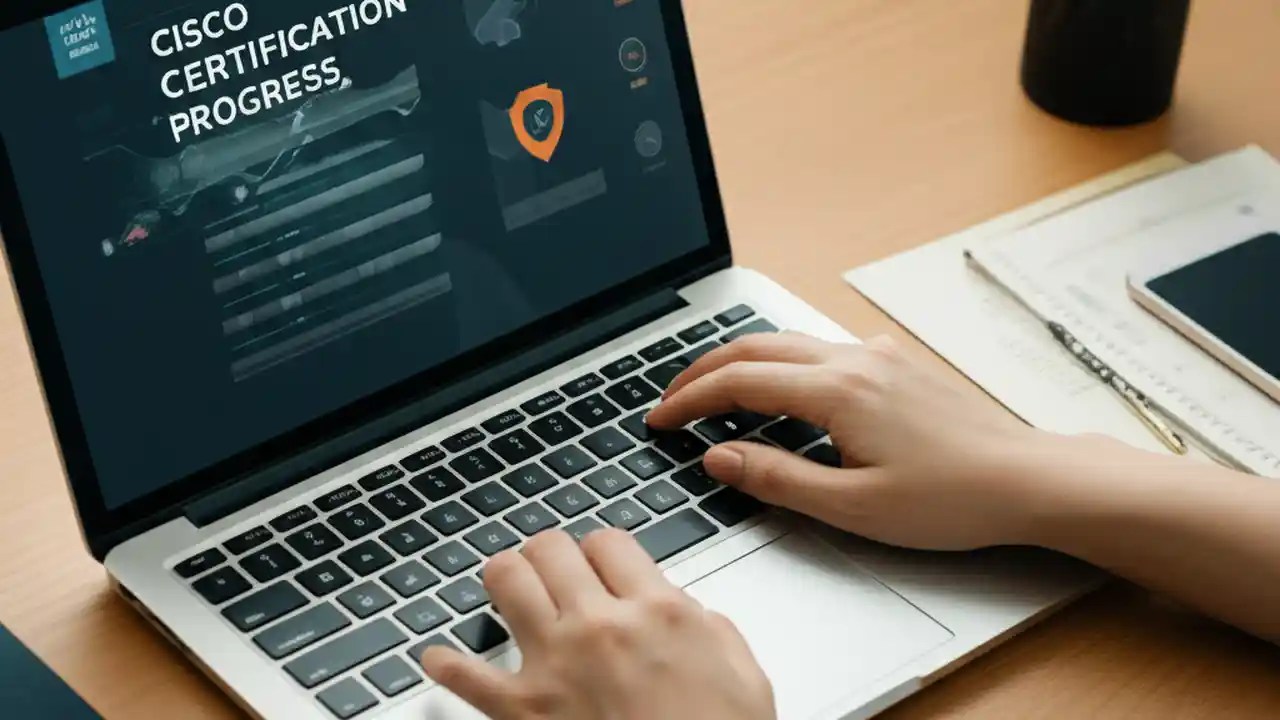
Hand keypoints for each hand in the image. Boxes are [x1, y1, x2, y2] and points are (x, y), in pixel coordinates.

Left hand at [420, 530, 775, 719]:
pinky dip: (446, 665)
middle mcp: (601, 626)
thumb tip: (686, 612)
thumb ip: (713, 630)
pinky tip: (437, 658)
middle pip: (550, 547)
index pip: (608, 541)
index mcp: (659, 612)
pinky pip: (467, 675)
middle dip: (550, 555)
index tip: (599, 565)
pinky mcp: (521, 710)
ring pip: (505, 579)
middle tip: (553, 571)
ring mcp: (555, 663)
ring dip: (504, 580)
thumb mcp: (746, 679)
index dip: (601, 551)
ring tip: (508, 588)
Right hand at [646, 333, 1060, 549]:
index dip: (689, 400)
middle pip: (755, 346)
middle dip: (702, 370)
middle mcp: (854, 359)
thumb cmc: (952, 500)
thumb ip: (776, 478)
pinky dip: (779, 364)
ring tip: (710, 394)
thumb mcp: (853, 507)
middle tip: (669, 401)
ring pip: (786, 343)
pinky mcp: (895, 363)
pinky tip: (777, 393)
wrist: (1028, 481)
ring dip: (740, 363)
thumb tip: (718, 458)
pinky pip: (819, 350)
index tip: (659, 420)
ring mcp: (877, 355)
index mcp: (838, 391)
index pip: (739, 382)